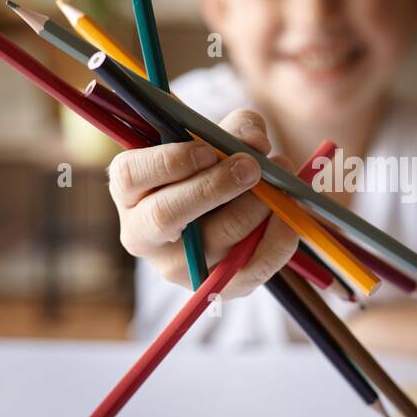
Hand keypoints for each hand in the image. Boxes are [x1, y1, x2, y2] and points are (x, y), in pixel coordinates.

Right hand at [108, 109, 297, 297]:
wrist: (226, 214)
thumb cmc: (212, 167)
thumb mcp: (218, 138)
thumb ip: (238, 129)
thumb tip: (256, 144)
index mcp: (129, 191)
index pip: (131, 175)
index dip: (170, 161)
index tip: (208, 150)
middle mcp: (143, 234)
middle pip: (166, 214)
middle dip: (214, 187)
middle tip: (252, 167)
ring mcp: (178, 267)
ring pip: (216, 239)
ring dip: (255, 206)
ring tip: (278, 182)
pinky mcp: (218, 287)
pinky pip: (253, 267)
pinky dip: (277, 238)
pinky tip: (287, 214)